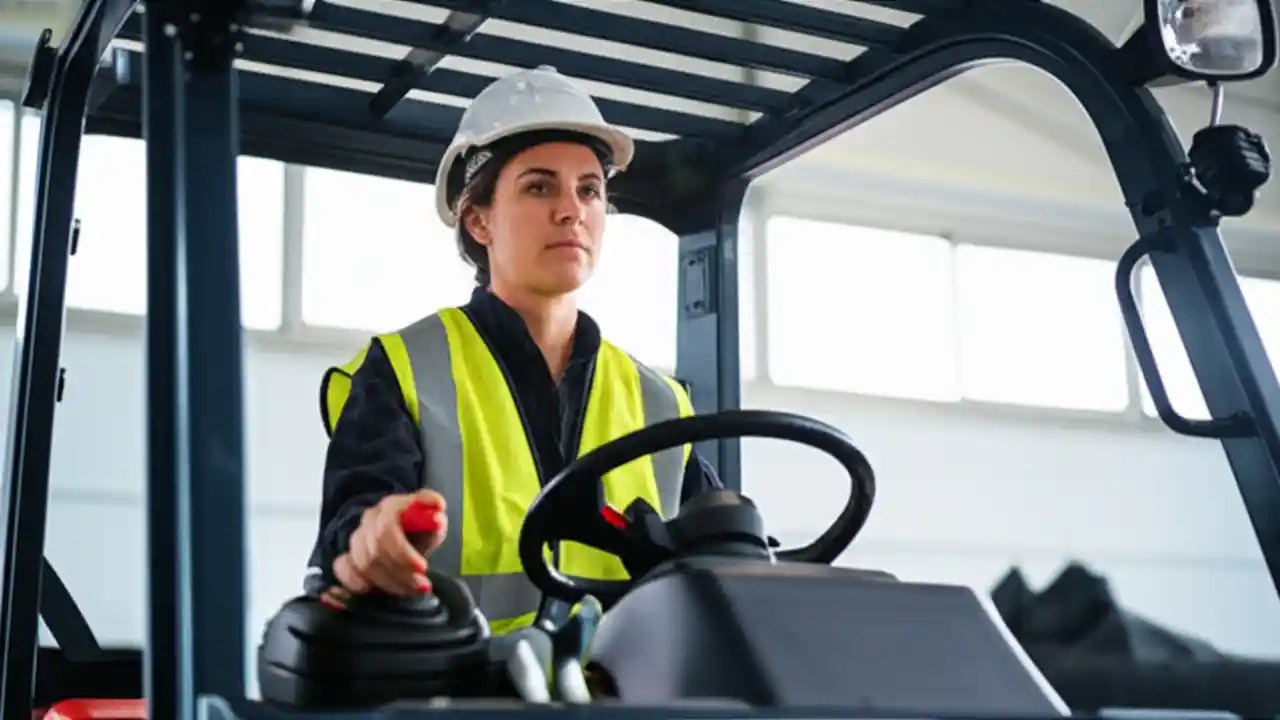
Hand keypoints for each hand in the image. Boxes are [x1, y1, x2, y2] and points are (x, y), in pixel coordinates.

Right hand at [321, 490, 447, 608]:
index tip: (422, 568)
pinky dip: (354, 582)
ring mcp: (356, 538)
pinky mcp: (347, 556)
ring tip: (411, 590)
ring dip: (389, 582)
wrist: (406, 535)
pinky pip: (341, 569)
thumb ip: (436, 519)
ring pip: (363, 564)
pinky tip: (371, 590)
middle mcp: (369, 519)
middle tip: (422, 586)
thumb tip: (437, 518)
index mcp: (391, 506)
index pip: (386, 528)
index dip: (402, 552)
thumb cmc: (422, 529)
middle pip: (375, 550)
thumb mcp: (435, 522)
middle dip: (401, 572)